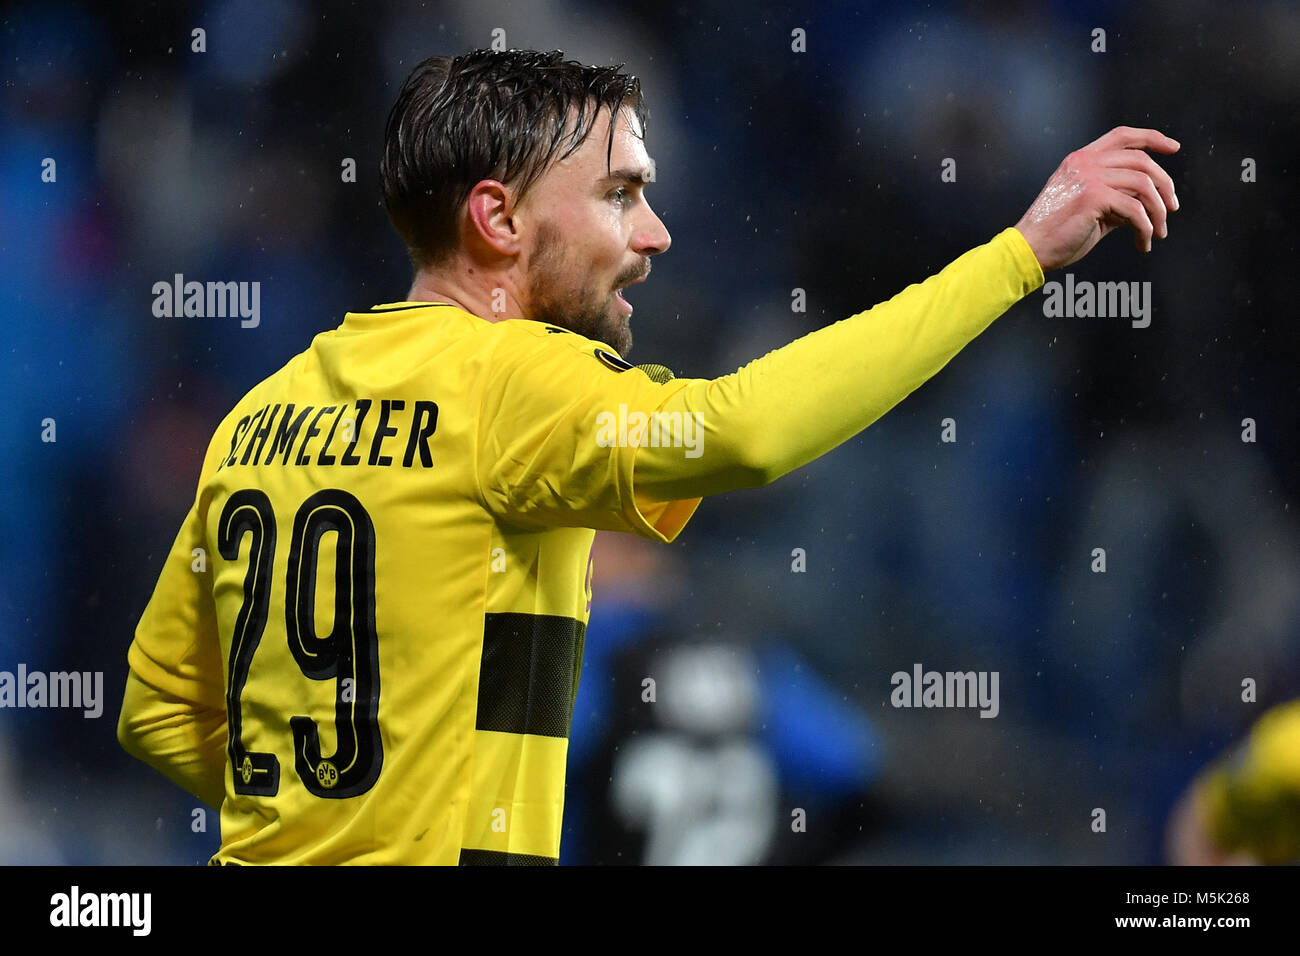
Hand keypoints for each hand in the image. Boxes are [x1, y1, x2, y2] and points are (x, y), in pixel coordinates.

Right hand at [1014, 126, 1179, 271]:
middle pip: (1141, 161)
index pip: (1123, 136)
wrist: (1029, 249)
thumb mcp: (1089, 208)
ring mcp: (1088, 177)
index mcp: (1081, 159)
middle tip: (1171, 209)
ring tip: (1158, 232)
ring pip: (1143, 185)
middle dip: (1165, 185)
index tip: (1173, 148)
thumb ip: (1115, 198)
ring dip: (1158, 211)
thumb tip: (1146, 203)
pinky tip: (1142, 243)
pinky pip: (1134, 210)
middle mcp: (1085, 162)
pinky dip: (1144, 228)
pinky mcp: (1093, 197)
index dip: (1152, 138)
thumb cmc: (1056, 234)